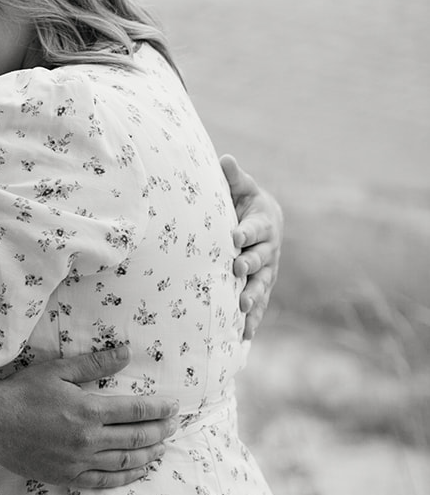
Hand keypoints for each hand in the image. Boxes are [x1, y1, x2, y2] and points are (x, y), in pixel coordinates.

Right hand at [0, 346, 177, 488]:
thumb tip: (126, 352)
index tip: (174, 406)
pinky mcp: (68, 477)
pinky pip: (104, 481)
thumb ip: (96, 363)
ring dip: (148, 455)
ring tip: (162, 448)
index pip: (136, 410)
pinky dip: (125, 477)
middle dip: (160, 431)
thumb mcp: (59, 370)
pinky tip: (138, 471)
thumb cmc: (24, 393)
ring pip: (124, 462)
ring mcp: (79, 462)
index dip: (159, 409)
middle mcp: (89, 439)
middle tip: (175, 426)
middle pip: (136, 438)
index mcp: (89, 410)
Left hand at [220, 153, 281, 339]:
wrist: (264, 220)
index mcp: (263, 222)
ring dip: (253, 296)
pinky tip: (245, 335)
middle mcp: (269, 249)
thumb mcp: (241, 187)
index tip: (234, 236)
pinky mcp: (262, 287)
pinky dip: (254, 319)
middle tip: (237, 269)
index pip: (254, 228)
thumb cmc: (245, 200)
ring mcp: (267, 270)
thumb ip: (233, 177)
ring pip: (262, 285)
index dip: (245, 232)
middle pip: (260, 258)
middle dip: (249, 264)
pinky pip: (260, 304)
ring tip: (242, 307)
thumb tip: (225, 159)